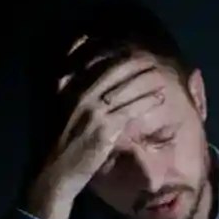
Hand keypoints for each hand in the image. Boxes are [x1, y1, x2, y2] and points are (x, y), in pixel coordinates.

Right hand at [25, 36, 168, 218]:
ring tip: (161, 74)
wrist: (57, 171)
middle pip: (114, 70)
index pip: (96, 60)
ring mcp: (92, 112)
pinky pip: (131, 110)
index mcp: (67, 88)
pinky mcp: (104, 129)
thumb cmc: (63, 139)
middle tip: (153, 57)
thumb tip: (78, 56)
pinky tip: (160, 97)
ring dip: (145, 80)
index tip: (134, 46)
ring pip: (125, 88)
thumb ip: (68, 83)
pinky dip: (147, 101)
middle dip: (135, 61)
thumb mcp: (60, 106)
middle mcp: (79, 96)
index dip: (118, 51)